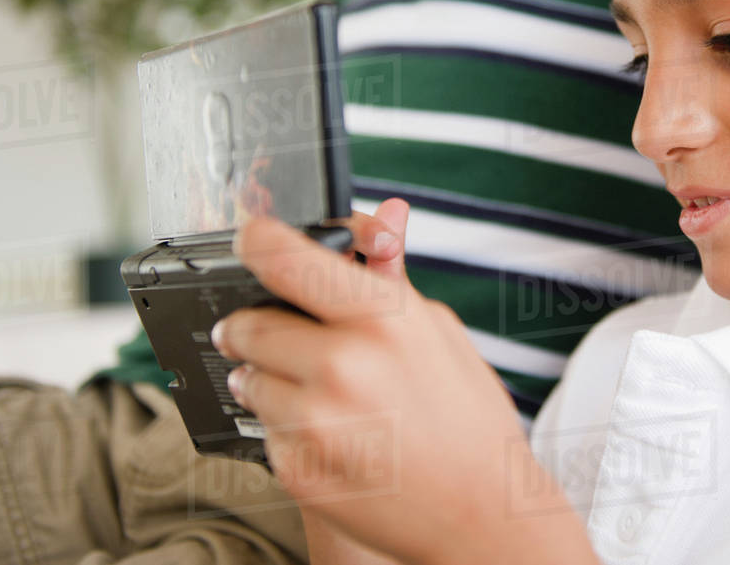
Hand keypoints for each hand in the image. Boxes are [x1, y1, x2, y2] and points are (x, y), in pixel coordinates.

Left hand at [210, 205, 594, 564]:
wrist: (481, 514)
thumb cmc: (468, 417)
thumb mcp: (438, 333)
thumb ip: (393, 278)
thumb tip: (388, 215)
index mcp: (383, 319)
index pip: (286, 260)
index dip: (257, 240)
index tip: (248, 236)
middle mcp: (343, 365)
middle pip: (248, 325)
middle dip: (253, 326)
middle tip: (274, 335)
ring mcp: (315, 422)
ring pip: (248, 380)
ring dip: (268, 380)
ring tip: (321, 395)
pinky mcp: (296, 470)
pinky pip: (263, 431)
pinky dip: (286, 428)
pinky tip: (334, 436)